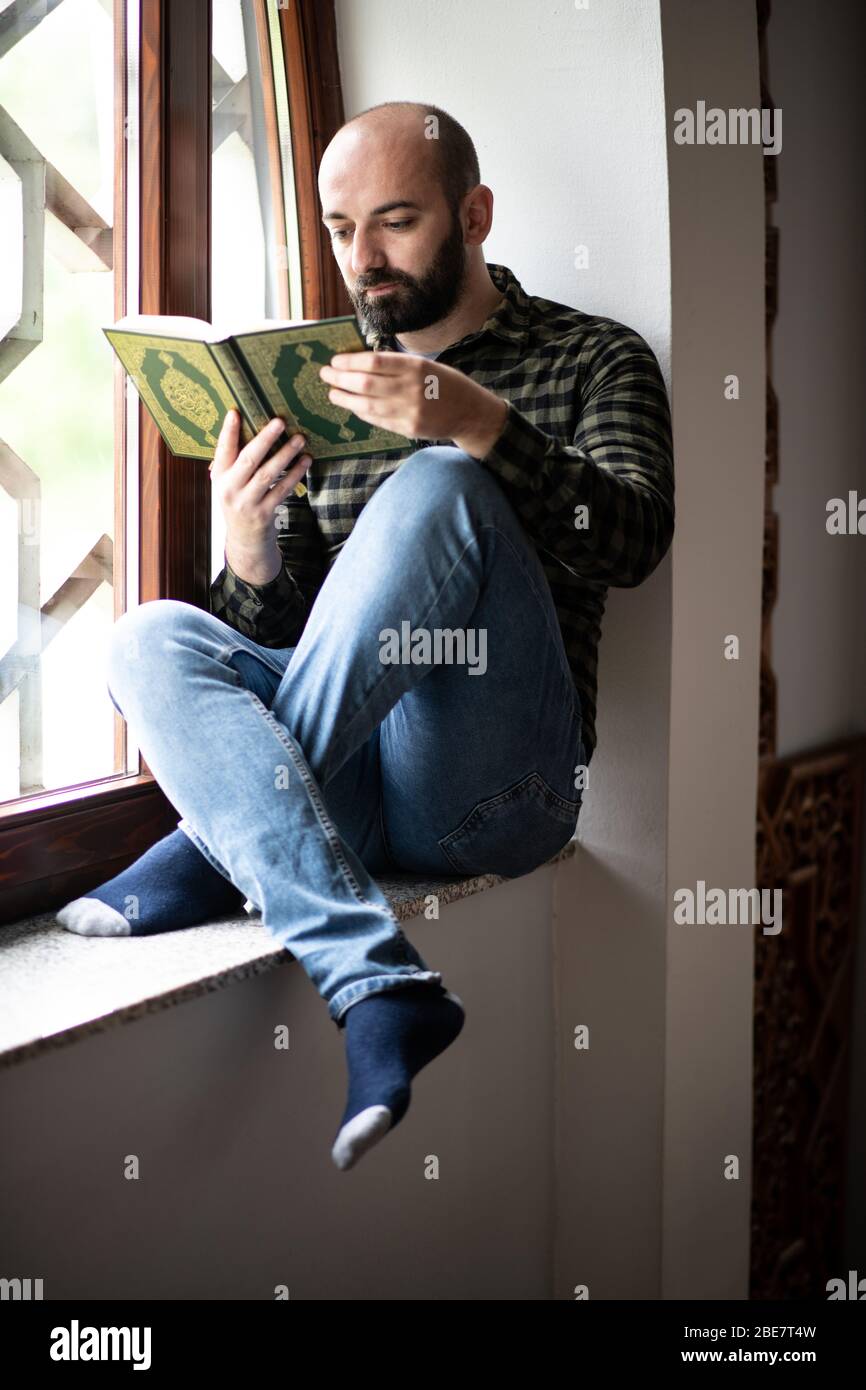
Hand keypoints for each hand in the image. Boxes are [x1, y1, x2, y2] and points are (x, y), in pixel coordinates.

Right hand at [211, 411, 310, 581]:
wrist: (245, 541)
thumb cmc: (239, 502)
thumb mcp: (229, 484)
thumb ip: (234, 462)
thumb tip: (245, 427)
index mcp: (219, 478)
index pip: (222, 451)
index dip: (228, 432)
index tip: (235, 412)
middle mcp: (230, 489)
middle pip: (248, 459)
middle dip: (265, 439)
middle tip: (279, 421)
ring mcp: (248, 503)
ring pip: (268, 474)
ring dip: (285, 454)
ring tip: (299, 439)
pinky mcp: (265, 513)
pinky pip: (283, 489)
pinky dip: (295, 474)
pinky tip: (305, 461)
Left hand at [318, 351, 508, 457]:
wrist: (471, 413)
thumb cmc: (445, 384)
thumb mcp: (425, 365)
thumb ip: (396, 365)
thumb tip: (359, 363)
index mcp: (415, 366)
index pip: (373, 361)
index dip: (349, 362)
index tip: (335, 360)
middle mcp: (411, 388)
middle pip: (365, 383)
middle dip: (340, 378)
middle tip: (326, 375)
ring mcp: (409, 411)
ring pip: (366, 405)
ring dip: (344, 398)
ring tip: (333, 393)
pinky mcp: (408, 428)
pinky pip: (377, 420)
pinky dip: (361, 412)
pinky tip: (352, 406)